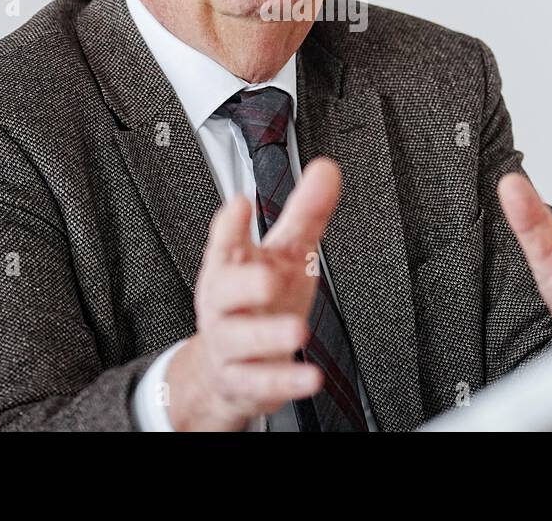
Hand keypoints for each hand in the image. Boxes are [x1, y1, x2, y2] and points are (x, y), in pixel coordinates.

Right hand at [164, 158, 340, 430]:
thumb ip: (305, 213)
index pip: (225, 241)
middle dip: (244, 284)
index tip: (240, 205)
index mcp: (232, 266)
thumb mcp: (285, 254)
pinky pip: (260, 382)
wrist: (227, 366)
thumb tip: (327, 169)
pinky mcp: (243, 380)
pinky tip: (309, 377)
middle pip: (223, 291)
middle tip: (269, 278)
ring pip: (240, 339)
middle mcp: (225, 303)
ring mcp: (230, 343)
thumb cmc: (258, 300)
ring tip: (297, 331)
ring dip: (267, 335)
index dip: (230, 224)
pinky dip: (284, 380)